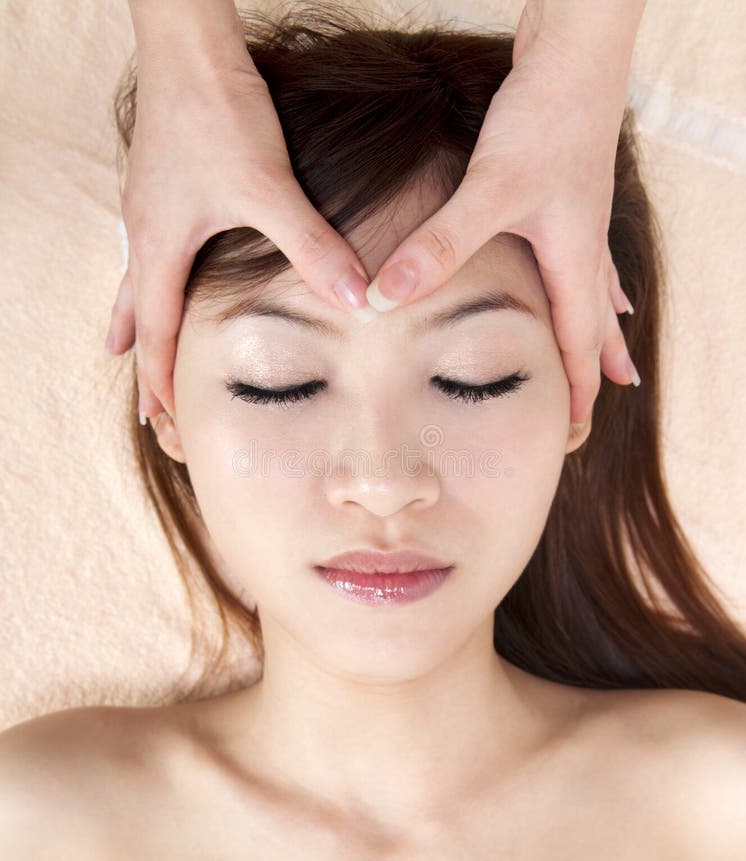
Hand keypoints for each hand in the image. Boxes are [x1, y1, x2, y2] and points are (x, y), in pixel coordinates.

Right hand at [107, 49, 370, 419]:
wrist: (187, 45)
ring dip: (135, 321)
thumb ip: (312, 247)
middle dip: (142, 363)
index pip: (156, 332)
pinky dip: (146, 277)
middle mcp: (144, 231)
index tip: (162, 419)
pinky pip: (147, 246)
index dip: (161, 378)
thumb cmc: (218, 113)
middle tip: (143, 407)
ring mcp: (148, 204)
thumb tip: (356, 302)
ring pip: (135, 280)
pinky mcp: (160, 180)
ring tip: (122, 347)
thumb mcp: (269, 188)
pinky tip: (159, 265)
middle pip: (136, 315)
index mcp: (160, 246)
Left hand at [364, 17, 639, 427]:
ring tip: (613, 356)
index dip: (578, 394)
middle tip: (589, 412)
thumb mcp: (491, 188)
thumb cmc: (546, 116)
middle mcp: (581, 246)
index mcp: (571, 260)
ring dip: (594, 330)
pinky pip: (579, 254)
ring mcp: (577, 218)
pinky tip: (581, 269)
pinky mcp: (562, 190)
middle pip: (592, 326)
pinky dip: (583, 279)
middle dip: (590, 372)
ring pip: (589, 291)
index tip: (572, 436)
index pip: (580, 347)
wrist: (578, 51)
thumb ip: (439, 246)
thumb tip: (386, 302)